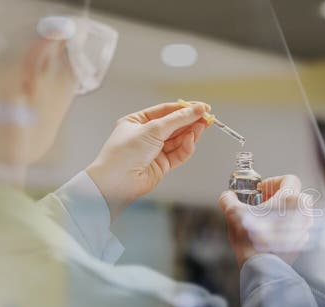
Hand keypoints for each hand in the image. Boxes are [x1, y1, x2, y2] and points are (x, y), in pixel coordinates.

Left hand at [86, 102, 210, 219]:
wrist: (117, 182)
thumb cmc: (124, 154)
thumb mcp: (153, 129)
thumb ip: (178, 119)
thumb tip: (196, 109)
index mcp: (138, 122)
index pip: (165, 111)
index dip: (184, 108)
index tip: (201, 107)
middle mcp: (146, 135)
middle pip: (174, 125)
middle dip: (191, 121)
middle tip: (207, 117)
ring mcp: (155, 150)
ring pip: (179, 139)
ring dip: (191, 133)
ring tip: (202, 126)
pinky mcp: (162, 164)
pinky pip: (179, 153)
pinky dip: (186, 147)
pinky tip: (191, 140)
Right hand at [218, 175, 312, 267]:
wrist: (262, 268)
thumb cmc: (251, 240)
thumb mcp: (234, 214)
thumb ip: (228, 200)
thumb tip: (227, 196)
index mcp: (290, 199)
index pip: (290, 179)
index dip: (274, 181)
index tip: (263, 190)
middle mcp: (303, 212)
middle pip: (296, 195)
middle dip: (280, 197)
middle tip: (264, 205)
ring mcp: (305, 228)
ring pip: (298, 213)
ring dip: (284, 213)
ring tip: (266, 220)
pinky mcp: (303, 242)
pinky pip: (298, 228)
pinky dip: (287, 228)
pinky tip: (271, 234)